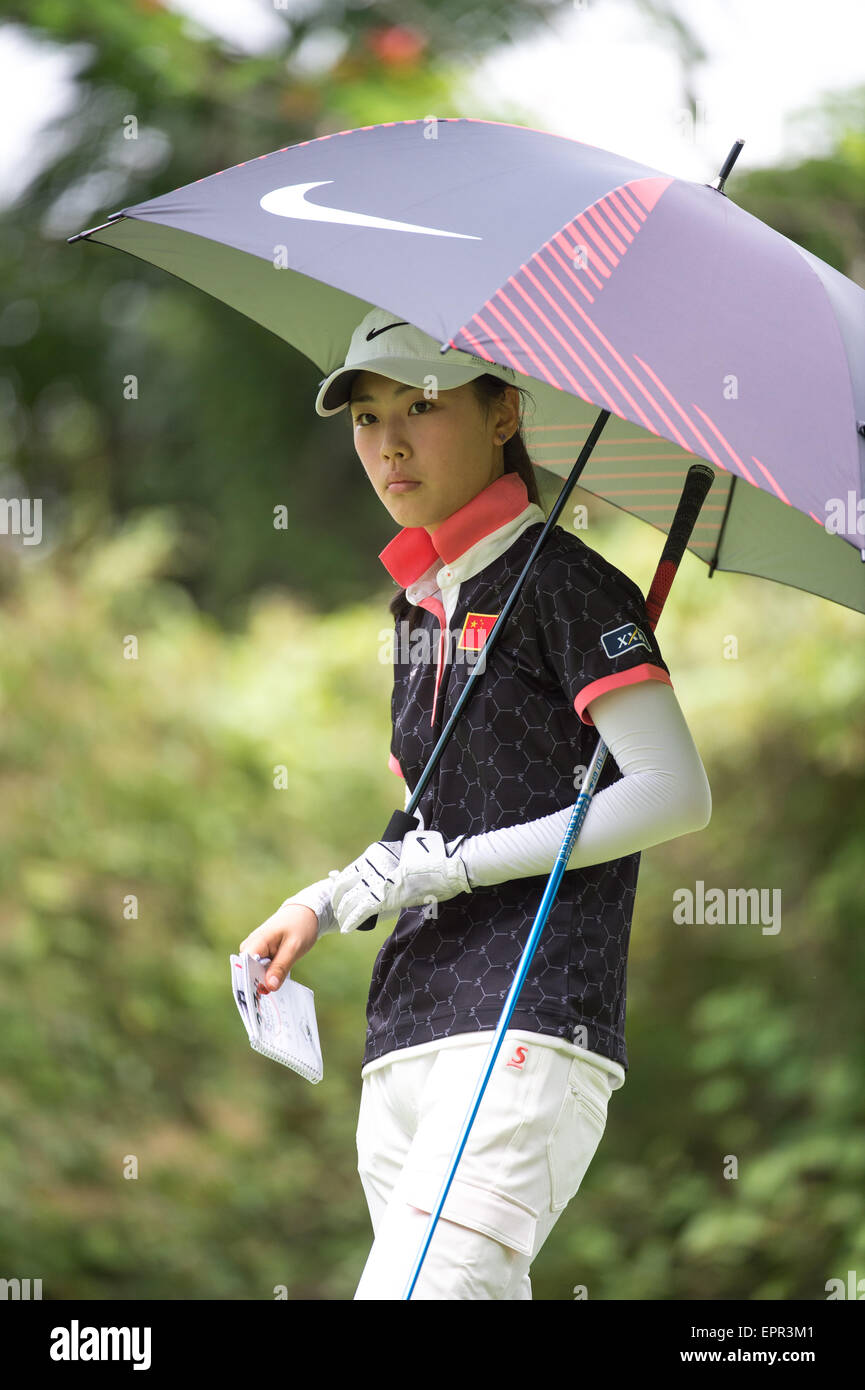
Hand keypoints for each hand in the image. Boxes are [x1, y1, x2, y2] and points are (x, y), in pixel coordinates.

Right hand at [238, 900, 318, 991]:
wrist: (306, 912)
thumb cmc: (300, 926)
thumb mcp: (293, 948)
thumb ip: (281, 967)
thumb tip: (269, 987)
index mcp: (256, 942)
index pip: (244, 967)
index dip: (250, 983)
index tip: (259, 999)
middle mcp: (251, 946)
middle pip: (248, 971)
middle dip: (257, 985)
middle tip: (269, 1003)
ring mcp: (256, 949)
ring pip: (255, 972)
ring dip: (264, 982)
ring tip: (274, 997)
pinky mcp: (262, 953)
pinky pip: (262, 969)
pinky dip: (269, 976)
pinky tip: (277, 985)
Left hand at [330, 829, 470, 934]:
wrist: (448, 865)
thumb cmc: (434, 859)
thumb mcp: (408, 855)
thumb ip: (395, 861)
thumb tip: (393, 870)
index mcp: (376, 853)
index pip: (350, 870)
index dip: (341, 883)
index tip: (339, 892)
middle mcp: (372, 865)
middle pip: (344, 884)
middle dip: (338, 899)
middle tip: (338, 908)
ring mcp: (378, 881)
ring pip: (349, 899)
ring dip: (343, 911)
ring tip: (341, 919)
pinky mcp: (385, 897)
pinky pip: (360, 911)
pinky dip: (351, 920)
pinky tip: (345, 927)